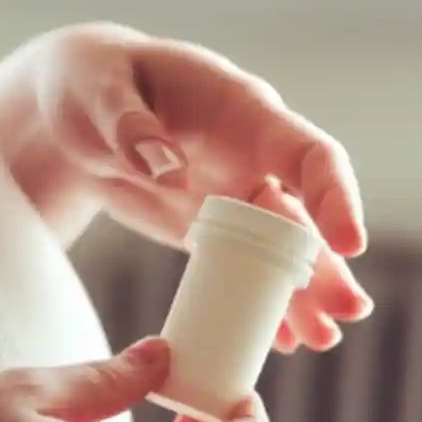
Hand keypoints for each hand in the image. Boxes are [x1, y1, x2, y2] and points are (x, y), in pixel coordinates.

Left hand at [0, 23, 372, 351]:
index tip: (349, 244)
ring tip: (322, 340)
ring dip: (302, 294)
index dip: (334, 197)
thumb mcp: (100, 92)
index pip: (309, 153)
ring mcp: (231, 193)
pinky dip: (259, 301)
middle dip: (327, 264)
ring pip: (279, 250)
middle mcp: (250, 155)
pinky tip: (280, 339)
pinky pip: (243, 266)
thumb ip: (132, 126)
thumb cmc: (90, 81)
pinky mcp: (206, 225)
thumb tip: (171, 170)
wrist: (72, 106)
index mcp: (243, 111)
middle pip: (302, 214)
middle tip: (349, 312)